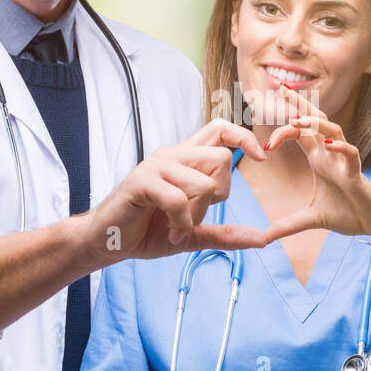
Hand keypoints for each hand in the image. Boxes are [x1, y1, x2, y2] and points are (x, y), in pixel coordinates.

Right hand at [82, 118, 270, 262]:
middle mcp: (172, 155)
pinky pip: (179, 200)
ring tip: (178, 227)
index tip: (261, 159)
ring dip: (196, 215)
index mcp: (184, 159)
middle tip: (196, 215)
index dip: (244, 137)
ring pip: (204, 183)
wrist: (107, 242)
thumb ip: (226, 234)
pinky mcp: (142, 181)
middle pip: (221, 158)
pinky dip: (181, 225)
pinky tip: (171, 234)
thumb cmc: (146, 231)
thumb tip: (263, 239)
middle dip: (219, 194)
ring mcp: (156, 166)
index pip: (220, 128)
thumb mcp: (193, 233)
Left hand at [260, 85, 370, 242]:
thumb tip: (264, 238)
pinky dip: (341, 148)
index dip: (284, 122)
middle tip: (281, 87)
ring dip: (316, 125)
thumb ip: (288, 225)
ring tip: (296, 121)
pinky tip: (328, 145)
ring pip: (333, 132)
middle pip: (315, 122)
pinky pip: (351, 155)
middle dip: (299, 104)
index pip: (300, 132)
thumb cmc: (348, 213)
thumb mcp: (312, 219)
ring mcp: (344, 162)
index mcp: (318, 159)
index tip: (263, 116)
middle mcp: (330, 154)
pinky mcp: (356, 174)